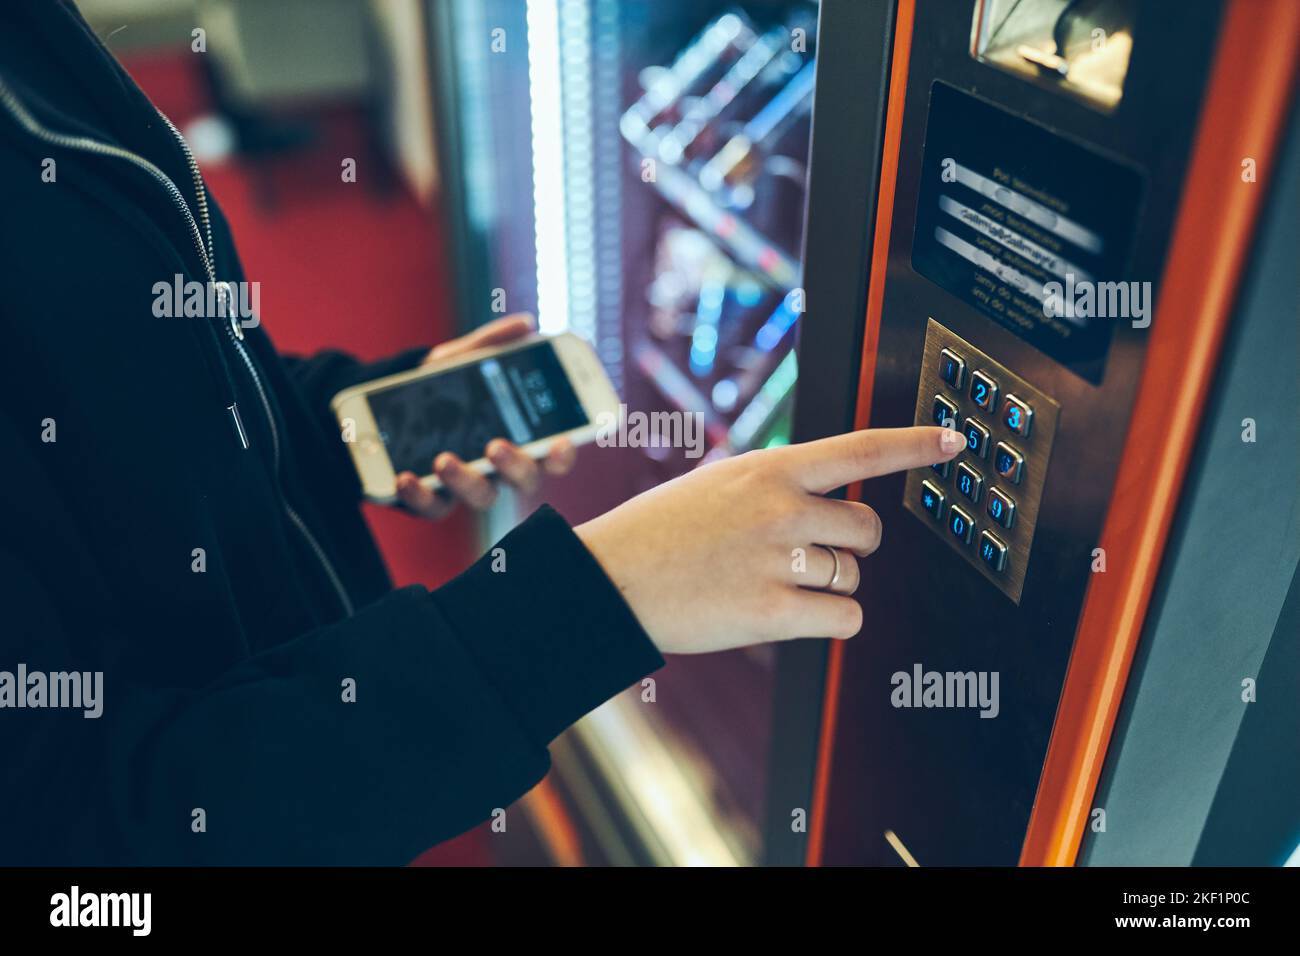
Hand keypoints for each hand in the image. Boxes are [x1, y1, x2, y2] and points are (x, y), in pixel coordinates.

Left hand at [394, 314, 576, 518]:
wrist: (386, 408)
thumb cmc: (441, 387)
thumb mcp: (462, 360)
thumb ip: (492, 344)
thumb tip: (525, 324)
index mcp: (521, 436)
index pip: (553, 452)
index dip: (563, 453)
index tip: (561, 443)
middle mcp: (502, 467)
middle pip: (525, 479)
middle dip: (516, 466)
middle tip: (497, 445)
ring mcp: (469, 485)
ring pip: (482, 497)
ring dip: (466, 480)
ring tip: (444, 458)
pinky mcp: (433, 498)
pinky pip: (433, 507)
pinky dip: (420, 495)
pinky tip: (405, 477)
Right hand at [574, 425, 965, 653]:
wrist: (608, 579)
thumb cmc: (658, 531)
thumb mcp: (716, 481)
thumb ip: (774, 481)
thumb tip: (823, 490)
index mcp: (769, 468)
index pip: (861, 449)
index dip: (915, 445)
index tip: (953, 443)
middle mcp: (781, 507)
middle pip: (867, 530)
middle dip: (849, 546)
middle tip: (805, 554)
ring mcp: (778, 559)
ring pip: (853, 577)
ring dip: (828, 586)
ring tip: (774, 583)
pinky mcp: (771, 612)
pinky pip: (844, 619)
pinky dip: (828, 622)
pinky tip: (788, 614)